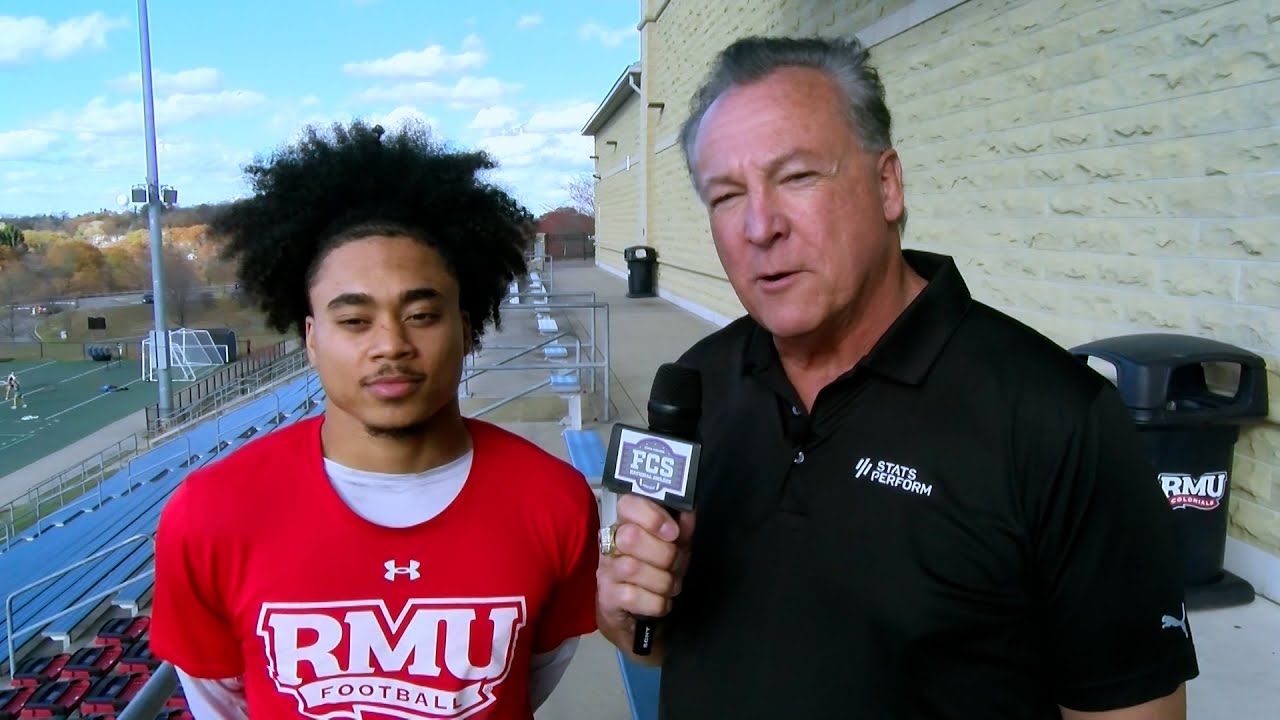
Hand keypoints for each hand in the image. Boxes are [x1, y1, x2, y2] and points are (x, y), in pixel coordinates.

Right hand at [597, 494, 695, 632]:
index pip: (627, 504)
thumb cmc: (654, 575)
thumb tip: (688, 513)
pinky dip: (657, 603)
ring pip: (633, 568)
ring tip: (670, 586)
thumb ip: (682, 531)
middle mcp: (611, 544)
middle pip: (631, 536)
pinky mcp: (607, 598)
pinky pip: (634, 597)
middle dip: (664, 554)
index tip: (673, 532)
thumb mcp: (674, 550)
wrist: (633, 616)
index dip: (652, 515)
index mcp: (627, 525)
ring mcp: (607, 571)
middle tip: (674, 566)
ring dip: (663, 581)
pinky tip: (661, 602)